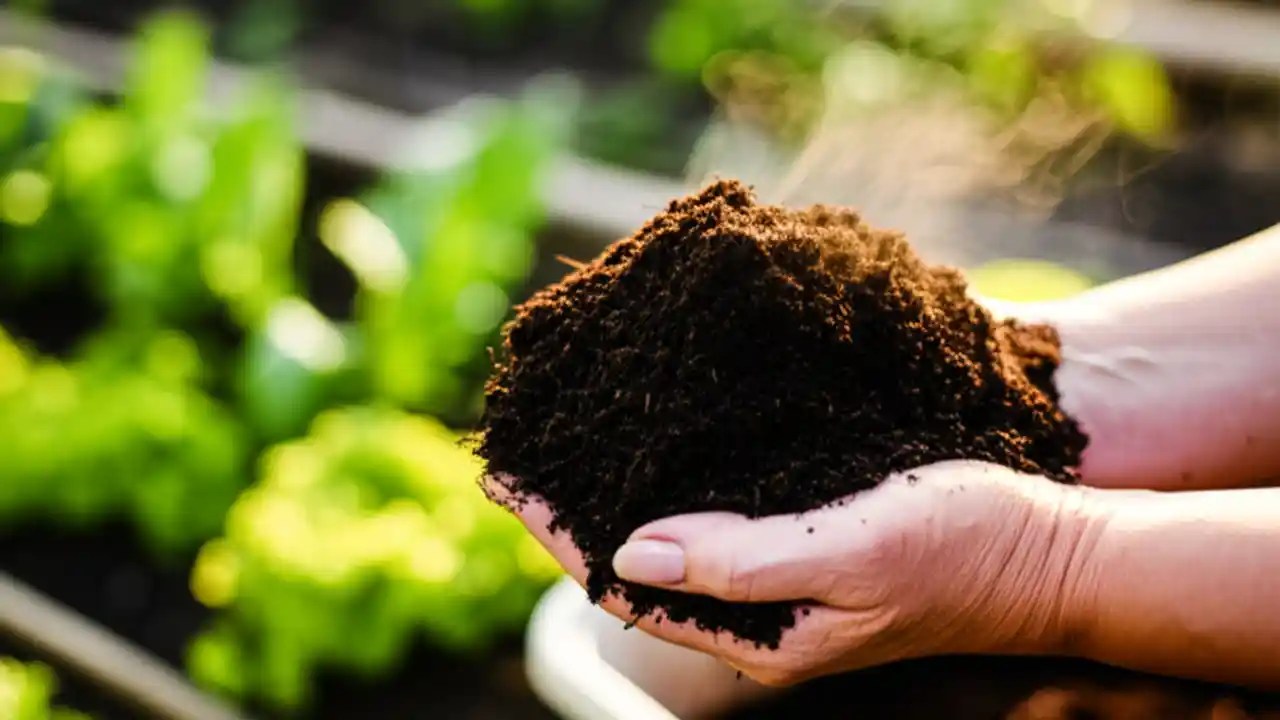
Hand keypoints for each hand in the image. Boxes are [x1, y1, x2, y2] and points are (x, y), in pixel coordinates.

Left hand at [492, 461, 1089, 686]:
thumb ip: (741, 561)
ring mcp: (781, 572)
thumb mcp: (848, 554)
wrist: (1048, 550)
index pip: (624, 581)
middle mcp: (757, 607)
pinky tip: (662, 436)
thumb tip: (627, 549)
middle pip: (636, 558)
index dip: (557, 529)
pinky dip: (675, 472)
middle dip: (572, 505)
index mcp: (756, 629)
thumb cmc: (961, 553)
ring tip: (568, 435)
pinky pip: (721, 508)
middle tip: (517, 446)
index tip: (503, 475)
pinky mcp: (807, 533)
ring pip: (674, 530)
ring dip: (617, 484)